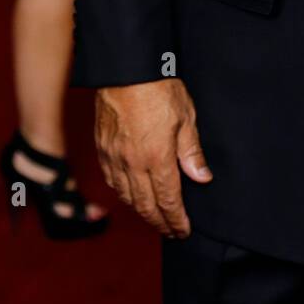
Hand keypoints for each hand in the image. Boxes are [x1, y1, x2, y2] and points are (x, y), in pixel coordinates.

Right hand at [94, 77, 211, 237]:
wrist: (126, 70)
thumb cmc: (159, 89)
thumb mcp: (186, 118)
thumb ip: (191, 152)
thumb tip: (202, 178)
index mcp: (157, 158)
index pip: (168, 200)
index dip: (176, 219)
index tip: (183, 230)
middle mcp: (133, 163)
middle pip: (146, 205)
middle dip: (160, 222)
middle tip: (171, 232)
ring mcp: (114, 158)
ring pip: (127, 197)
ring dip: (142, 212)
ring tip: (154, 219)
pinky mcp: (102, 149)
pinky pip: (112, 181)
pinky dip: (123, 195)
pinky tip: (131, 197)